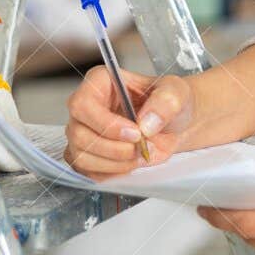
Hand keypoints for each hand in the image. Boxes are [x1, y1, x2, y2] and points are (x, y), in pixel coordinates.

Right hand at [64, 67, 195, 177]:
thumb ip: (166, 102)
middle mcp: (86, 106)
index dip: (106, 124)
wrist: (173, 126)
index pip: (83, 104)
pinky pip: (87, 172)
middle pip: (79, 134)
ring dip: (115, 163)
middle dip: (114, 148)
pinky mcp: (87, 154)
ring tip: (139, 154)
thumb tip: (146, 123)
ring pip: (81, 156)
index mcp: (100, 82)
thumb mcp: (176, 92)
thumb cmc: (169, 103)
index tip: (135, 133)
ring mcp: (83, 131)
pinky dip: (112, 173)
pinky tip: (130, 163)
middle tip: (140, 147)